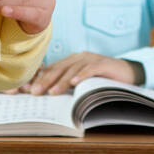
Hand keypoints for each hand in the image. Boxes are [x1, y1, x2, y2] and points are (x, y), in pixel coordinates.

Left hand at [17, 53, 137, 95]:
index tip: (26, 90)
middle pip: (58, 69)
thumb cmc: (101, 79)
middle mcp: (78, 58)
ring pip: (72, 70)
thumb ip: (66, 85)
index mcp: (71, 61)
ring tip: (51, 92)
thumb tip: (46, 96)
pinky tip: (75, 83)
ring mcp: (90, 59)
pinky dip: (82, 76)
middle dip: (45, 81)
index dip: (38, 79)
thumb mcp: (81, 82)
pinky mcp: (103, 63)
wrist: (126, 72)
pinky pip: (90, 69)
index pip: (51, 69)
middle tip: (34, 92)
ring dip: (61, 81)